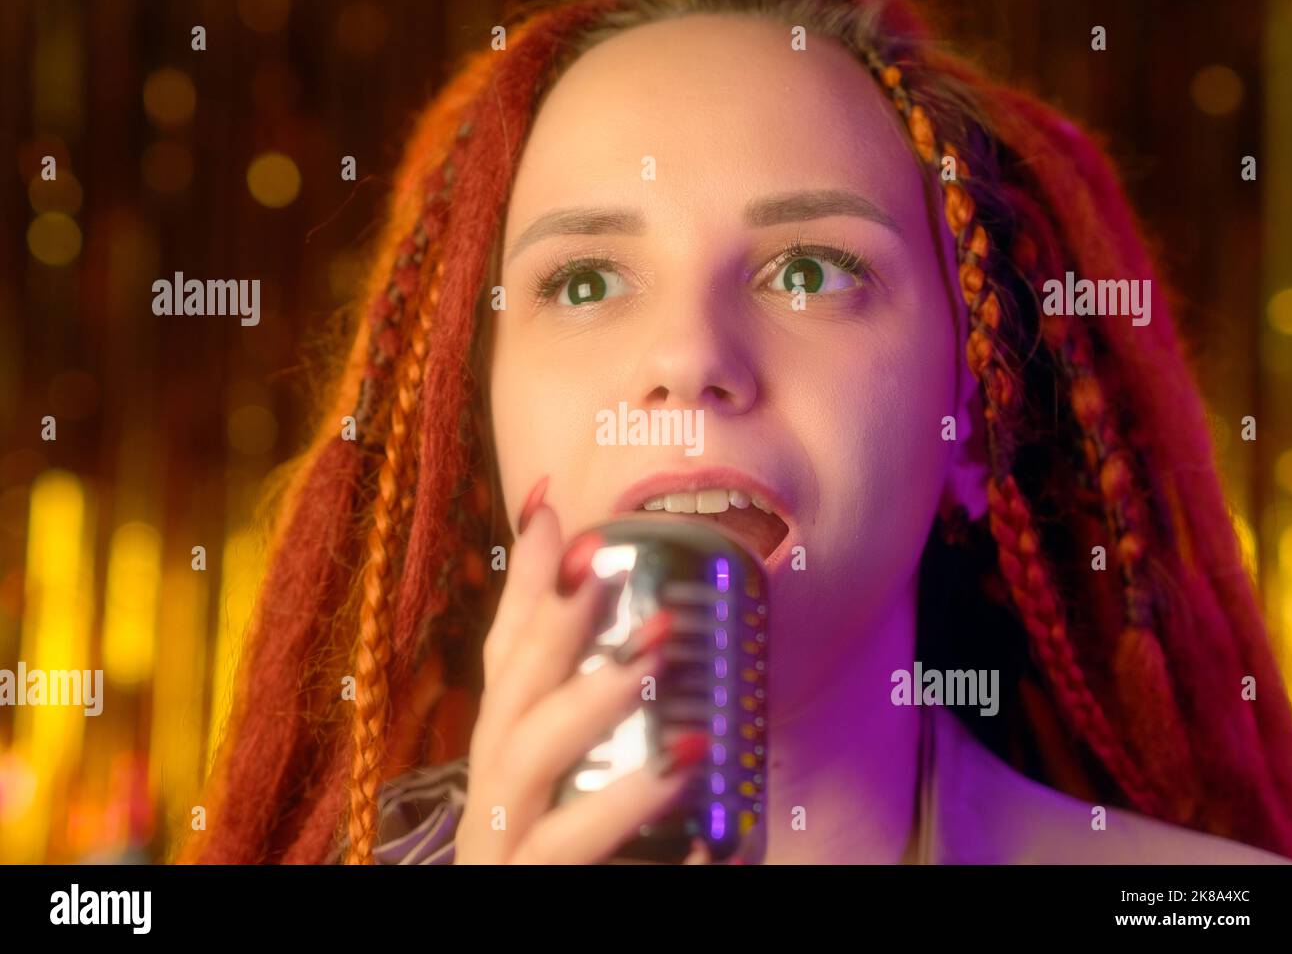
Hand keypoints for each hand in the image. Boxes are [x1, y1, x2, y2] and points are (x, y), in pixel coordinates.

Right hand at [453, 479, 706, 863]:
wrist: (550, 925)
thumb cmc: (577, 868)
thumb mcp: (601, 784)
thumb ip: (620, 715)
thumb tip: (660, 648)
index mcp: (510, 759)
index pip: (506, 655)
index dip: (528, 579)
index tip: (555, 502)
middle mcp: (493, 796)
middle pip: (504, 694)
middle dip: (553, 626)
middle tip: (611, 568)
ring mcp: (500, 848)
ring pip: (516, 763)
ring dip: (581, 704)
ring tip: (651, 663)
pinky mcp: (521, 889)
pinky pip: (558, 853)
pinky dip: (616, 811)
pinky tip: (676, 777)